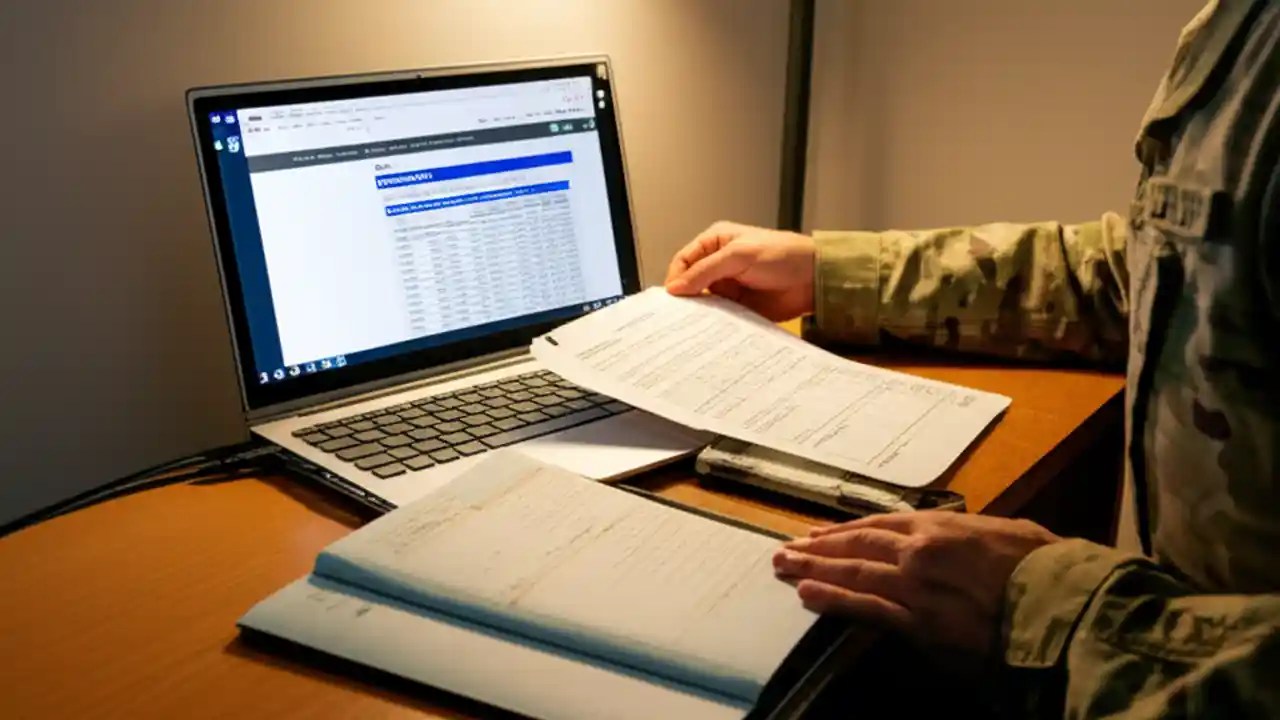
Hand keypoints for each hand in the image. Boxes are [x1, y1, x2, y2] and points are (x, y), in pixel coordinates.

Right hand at [664, 220, 815, 321]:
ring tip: (689, 328)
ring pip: (703, 301)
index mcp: (715, 242)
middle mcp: (717, 263)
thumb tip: (674, 288)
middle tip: (675, 317)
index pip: (684, 260)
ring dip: (698, 312)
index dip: (676, 278)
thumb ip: (706, 271)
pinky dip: (713, 323)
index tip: (672, 299)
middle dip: (684, 297)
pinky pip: (719, 315)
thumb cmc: (780, 256)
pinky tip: (707, 332)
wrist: (813, 279)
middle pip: (690, 282)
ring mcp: (728, 285)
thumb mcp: (739, 256)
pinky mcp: (738, 306)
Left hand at [772, 511, 1060, 657]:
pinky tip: (807, 595)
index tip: (821, 532)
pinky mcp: (919, 621)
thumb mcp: (1008, 534)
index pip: (882, 525)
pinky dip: (835, 599)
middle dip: (818, 546)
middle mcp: (920, 549)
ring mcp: (915, 585)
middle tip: (784, 547)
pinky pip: (867, 608)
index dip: (847, 529)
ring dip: (813, 569)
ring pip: (854, 572)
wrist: (1062, 602)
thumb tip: (964, 541)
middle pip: (857, 543)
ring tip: (783, 566)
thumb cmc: (1045, 567)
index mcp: (943, 526)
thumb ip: (974, 536)